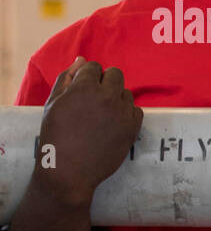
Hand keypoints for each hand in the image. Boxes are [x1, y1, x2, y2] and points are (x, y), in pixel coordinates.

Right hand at [33, 57, 142, 207]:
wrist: (68, 171)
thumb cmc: (55, 136)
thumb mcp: (53, 104)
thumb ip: (66, 78)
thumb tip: (81, 60)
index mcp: (84, 88)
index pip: (94, 67)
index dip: (88, 77)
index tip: (83, 91)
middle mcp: (106, 97)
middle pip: (115, 74)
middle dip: (105, 82)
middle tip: (94, 100)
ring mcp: (122, 112)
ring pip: (126, 93)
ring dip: (116, 98)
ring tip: (101, 116)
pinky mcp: (133, 127)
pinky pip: (136, 110)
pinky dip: (127, 114)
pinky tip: (113, 124)